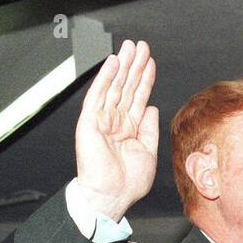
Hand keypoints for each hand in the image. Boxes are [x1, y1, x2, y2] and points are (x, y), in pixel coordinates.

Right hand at [75, 39, 158, 223]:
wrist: (112, 196)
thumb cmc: (128, 181)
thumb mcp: (148, 151)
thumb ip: (149, 128)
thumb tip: (152, 107)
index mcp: (129, 128)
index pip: (138, 97)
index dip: (145, 79)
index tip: (150, 62)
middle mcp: (115, 121)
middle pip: (126, 87)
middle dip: (134, 65)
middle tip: (141, 46)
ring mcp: (102, 120)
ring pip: (114, 87)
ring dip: (122, 66)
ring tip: (130, 48)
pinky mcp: (90, 122)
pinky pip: (98, 95)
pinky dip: (106, 78)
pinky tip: (113, 63)